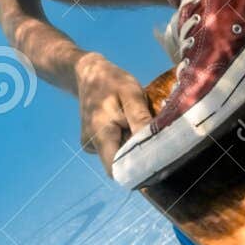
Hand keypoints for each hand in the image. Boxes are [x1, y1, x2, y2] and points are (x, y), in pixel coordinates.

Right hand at [75, 53, 152, 175]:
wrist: (87, 73)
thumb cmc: (112, 81)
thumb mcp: (131, 93)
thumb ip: (141, 118)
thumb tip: (155, 144)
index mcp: (101, 135)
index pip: (118, 170)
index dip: (138, 170)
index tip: (157, 160)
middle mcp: (92, 146)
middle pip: (121, 164)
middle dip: (139, 154)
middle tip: (154, 137)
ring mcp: (91, 145)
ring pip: (118, 156)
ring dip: (132, 145)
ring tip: (138, 125)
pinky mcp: (93, 142)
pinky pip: (114, 147)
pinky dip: (124, 140)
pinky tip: (127, 124)